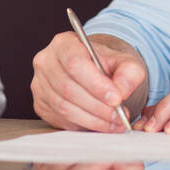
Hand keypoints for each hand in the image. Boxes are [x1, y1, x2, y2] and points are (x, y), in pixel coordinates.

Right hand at [31, 31, 148, 131]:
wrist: (95, 70)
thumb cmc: (106, 63)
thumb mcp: (125, 61)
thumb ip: (129, 73)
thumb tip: (121, 92)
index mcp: (64, 44)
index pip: (75, 63)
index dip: (96, 84)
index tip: (116, 99)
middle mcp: (46, 62)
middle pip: (69, 89)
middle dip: (98, 107)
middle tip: (120, 115)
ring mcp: (41, 85)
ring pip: (65, 108)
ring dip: (93, 119)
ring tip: (115, 122)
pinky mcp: (42, 105)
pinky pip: (62, 120)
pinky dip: (84, 125)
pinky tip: (101, 124)